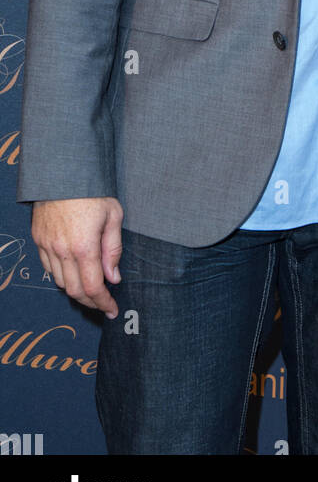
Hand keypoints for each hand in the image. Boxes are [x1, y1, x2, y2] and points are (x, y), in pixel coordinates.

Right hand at [32, 197, 123, 317]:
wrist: (63, 172)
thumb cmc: (93, 191)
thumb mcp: (113, 215)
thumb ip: (113, 249)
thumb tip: (114, 277)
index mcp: (84, 246)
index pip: (93, 287)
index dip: (103, 303)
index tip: (112, 309)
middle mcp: (62, 250)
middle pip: (74, 291)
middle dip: (90, 302)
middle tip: (103, 304)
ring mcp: (47, 245)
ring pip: (60, 282)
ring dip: (76, 290)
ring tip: (91, 288)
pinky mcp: (38, 239)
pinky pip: (48, 268)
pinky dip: (61, 276)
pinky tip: (73, 272)